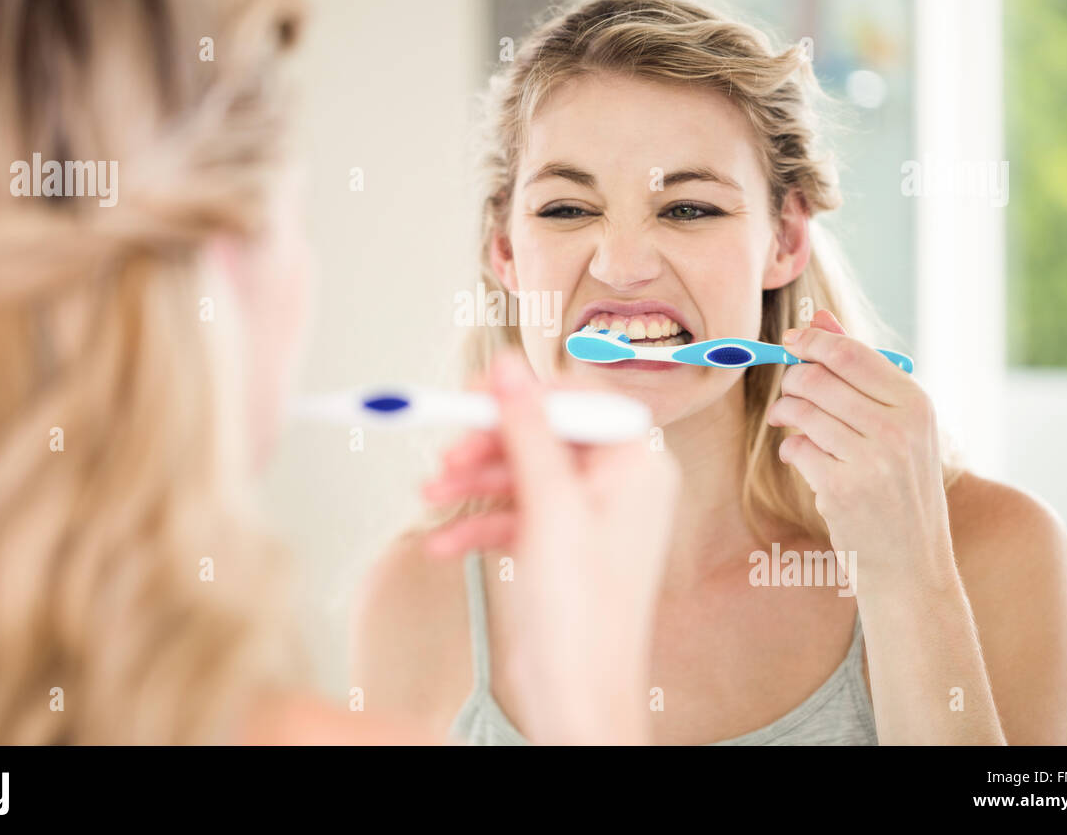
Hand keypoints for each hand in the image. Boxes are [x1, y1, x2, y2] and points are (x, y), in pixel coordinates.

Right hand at [421, 351, 679, 743]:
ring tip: (429, 495)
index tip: (471, 394)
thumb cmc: (583, 616)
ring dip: (473, 482)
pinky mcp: (563, 545)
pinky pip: (516, 514)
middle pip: (545, 433)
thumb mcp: (550, 509)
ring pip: (524, 473)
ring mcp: (590, 515)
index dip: (522, 392)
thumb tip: (510, 366)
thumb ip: (529, 430)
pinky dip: (479, 522)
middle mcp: (619, 484)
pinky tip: (441, 543)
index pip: (579, 398)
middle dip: (489, 444)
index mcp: (638, 464)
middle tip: (444, 453)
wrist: (578, 700)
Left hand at [765, 309, 955, 595]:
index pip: (849, 353)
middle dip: (792, 381)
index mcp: (917, 404)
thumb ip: (859, 369)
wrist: (912, 563)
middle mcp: (899, 428)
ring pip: (801, 411)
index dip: (809, 342)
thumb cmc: (900, 487)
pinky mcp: (842, 489)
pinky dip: (791, 450)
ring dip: (785, 414)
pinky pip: (795, 448)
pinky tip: (806, 461)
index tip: (790, 342)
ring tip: (789, 424)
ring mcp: (872, 460)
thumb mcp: (898, 424)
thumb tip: (818, 318)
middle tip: (789, 396)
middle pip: (817, 378)